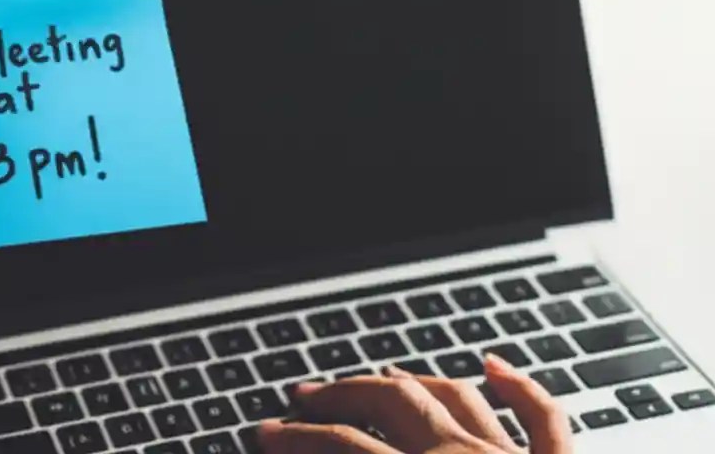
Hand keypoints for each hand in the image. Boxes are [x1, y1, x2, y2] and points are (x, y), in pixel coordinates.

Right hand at [260, 355, 573, 453]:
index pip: (343, 445)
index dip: (295, 438)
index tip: (265, 434)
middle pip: (391, 400)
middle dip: (340, 392)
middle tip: (304, 398)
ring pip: (455, 393)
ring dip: (410, 379)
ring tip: (378, 376)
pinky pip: (545, 418)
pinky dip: (520, 386)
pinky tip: (493, 366)